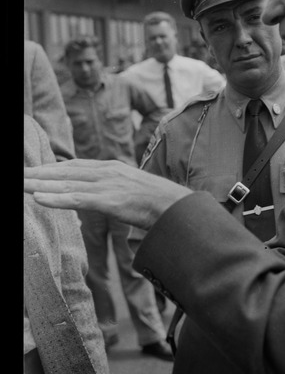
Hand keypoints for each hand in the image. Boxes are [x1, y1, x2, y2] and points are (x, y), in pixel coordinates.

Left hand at [24, 159, 190, 229]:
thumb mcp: (131, 189)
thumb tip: (98, 195)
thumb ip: (112, 188)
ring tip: (20, 184)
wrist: (177, 207)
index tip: (30, 171)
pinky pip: (78, 199)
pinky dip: (57, 198)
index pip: (73, 166)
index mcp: (111, 168)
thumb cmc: (156, 202)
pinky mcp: (111, 200)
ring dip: (39, 184)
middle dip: (37, 174)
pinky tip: (39, 198)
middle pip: (64, 172)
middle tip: (18, 174)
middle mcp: (106, 172)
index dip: (50, 169)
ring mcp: (108, 185)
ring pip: (66, 183)